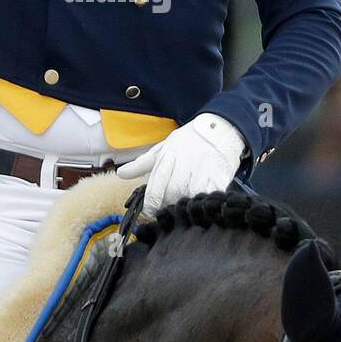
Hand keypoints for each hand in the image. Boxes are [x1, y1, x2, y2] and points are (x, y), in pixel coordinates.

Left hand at [116, 113, 246, 216]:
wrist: (219, 129)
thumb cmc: (189, 140)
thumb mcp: (162, 148)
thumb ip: (142, 164)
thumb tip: (121, 174)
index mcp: (168, 157)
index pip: (156, 187)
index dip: (151, 204)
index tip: (150, 212)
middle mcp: (184, 164)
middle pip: (172, 194)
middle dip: (167, 204)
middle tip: (167, 209)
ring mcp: (202, 171)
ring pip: (189, 197)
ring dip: (184, 204)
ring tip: (182, 205)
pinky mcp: (218, 177)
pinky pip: (208, 196)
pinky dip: (202, 201)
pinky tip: (199, 201)